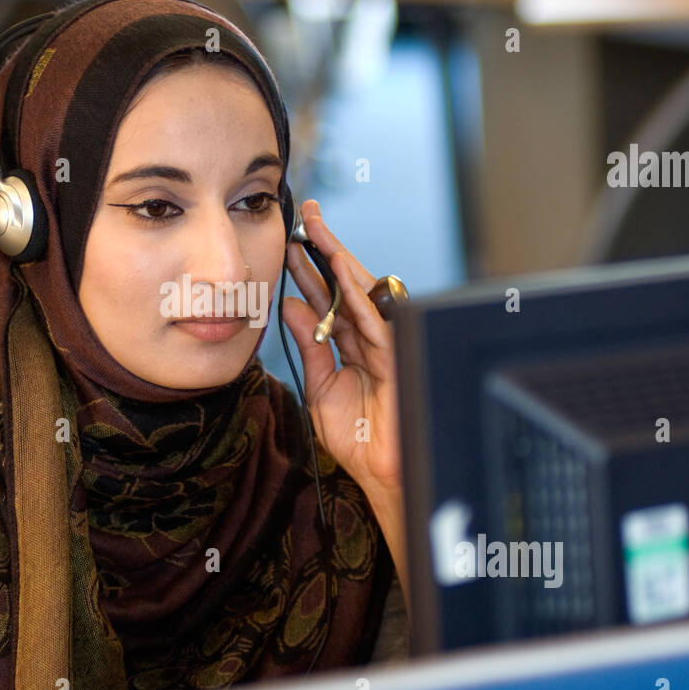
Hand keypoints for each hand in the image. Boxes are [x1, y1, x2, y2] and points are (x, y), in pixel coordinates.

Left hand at [281, 199, 402, 514]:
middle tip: (305, 216)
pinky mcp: (398, 356)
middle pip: (346, 284)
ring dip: (339, 262)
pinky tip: (340, 272)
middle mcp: (369, 337)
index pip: (329, 297)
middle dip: (325, 249)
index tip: (290, 240)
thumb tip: (293, 305)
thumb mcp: (322, 388)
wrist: (384, 473)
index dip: (310, 268)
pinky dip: (357, 295)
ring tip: (317, 233)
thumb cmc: (360, 439)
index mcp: (351, 344)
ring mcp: (386, 343)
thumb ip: (311, 346)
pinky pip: (375, 318)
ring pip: (362, 293)